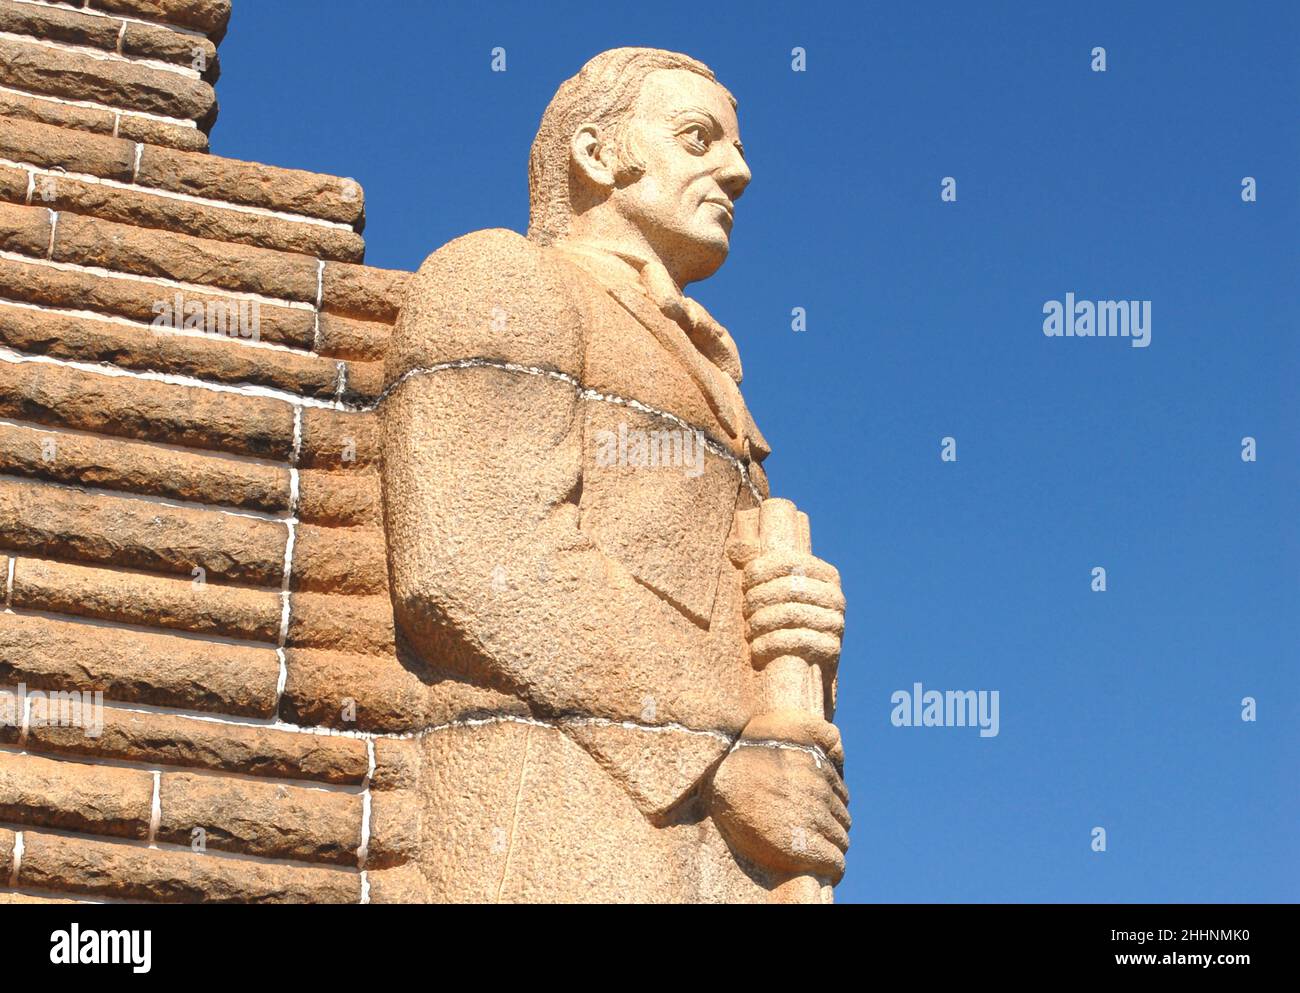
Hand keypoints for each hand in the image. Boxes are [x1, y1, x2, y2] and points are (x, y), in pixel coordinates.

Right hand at [709, 709, 849, 881]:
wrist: (718, 778)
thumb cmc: (747, 750)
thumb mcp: (789, 725)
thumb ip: (822, 733)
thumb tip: (843, 754)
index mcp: (820, 769)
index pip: (841, 796)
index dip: (827, 804)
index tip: (808, 808)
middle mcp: (820, 792)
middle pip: (843, 819)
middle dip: (829, 824)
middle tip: (803, 828)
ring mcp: (814, 819)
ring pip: (841, 840)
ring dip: (828, 843)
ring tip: (805, 844)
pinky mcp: (804, 848)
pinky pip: (835, 862)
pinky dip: (830, 865)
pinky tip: (815, 861)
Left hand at [742, 548, 844, 698]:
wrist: (808, 662)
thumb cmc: (788, 620)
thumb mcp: (779, 591)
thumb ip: (761, 569)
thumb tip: (735, 550)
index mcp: (826, 575)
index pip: (790, 562)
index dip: (762, 571)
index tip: (745, 584)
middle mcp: (836, 597)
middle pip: (788, 588)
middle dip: (759, 599)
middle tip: (744, 611)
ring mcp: (836, 623)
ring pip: (790, 614)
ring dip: (761, 623)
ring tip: (749, 630)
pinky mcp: (831, 648)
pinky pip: (794, 641)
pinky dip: (769, 644)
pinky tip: (756, 649)